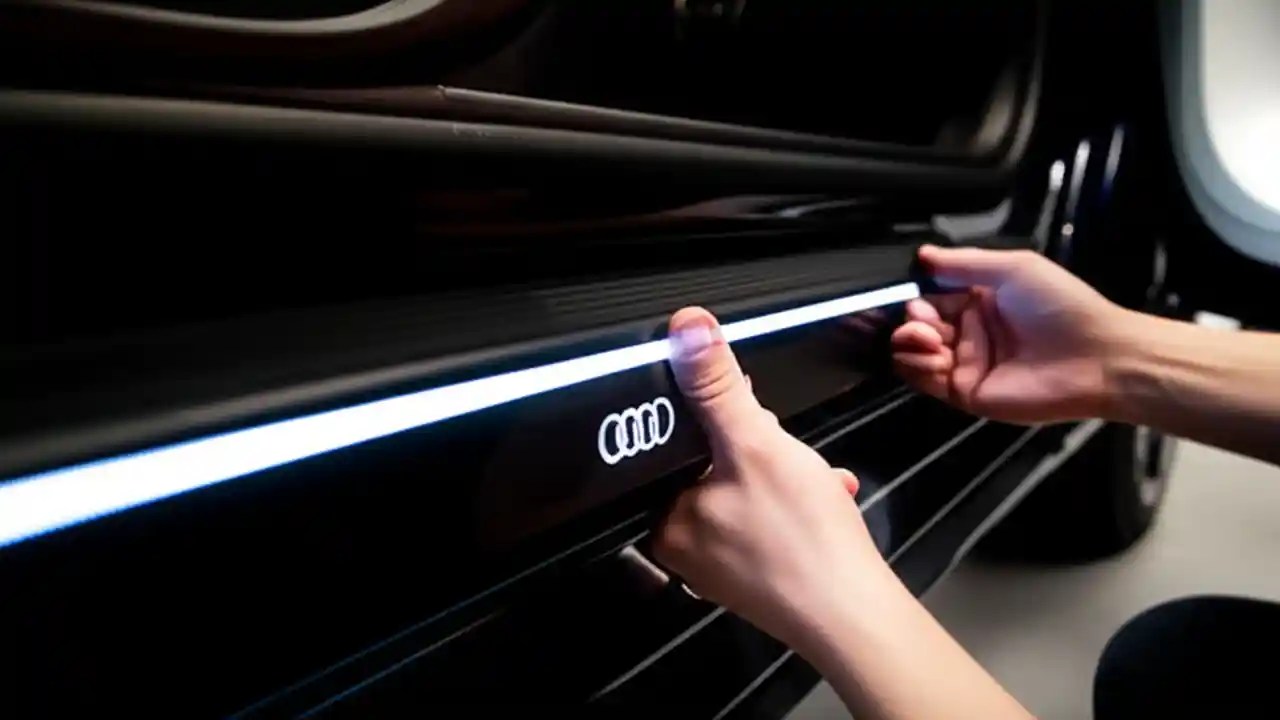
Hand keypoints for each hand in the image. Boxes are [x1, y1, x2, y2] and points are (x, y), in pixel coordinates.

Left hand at [653, 307, 880, 646]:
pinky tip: (824, 500)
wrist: (856, 615)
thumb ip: (718, 387)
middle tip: (788, 457)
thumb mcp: (758, 444)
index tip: (747, 416)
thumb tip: (687, 333)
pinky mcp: (758, 574)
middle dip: (762, 447)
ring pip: (749, 488)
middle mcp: (686, 545)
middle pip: (715, 463)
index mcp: (666, 519)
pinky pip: (771, 518)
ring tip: (812, 481)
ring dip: (788, 473)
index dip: (714, 419)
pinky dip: (799, 503)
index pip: (674, 443)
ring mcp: (723, 563)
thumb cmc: (806, 544)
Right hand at [892, 245, 1131, 422]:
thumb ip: (963, 263)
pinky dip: (918, 368)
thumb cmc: (1062, 306)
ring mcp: (968, 364)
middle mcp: (971, 332)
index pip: (931, 298)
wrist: (1096, 357)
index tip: (915, 297)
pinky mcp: (967, 393)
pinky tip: (933, 358)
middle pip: (918, 327)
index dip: (917, 298)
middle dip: (912, 322)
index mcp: (980, 300)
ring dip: (910, 345)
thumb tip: (922, 254)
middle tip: (923, 322)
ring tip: (928, 340)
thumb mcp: (1014, 268)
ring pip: (915, 355)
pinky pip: (927, 381)